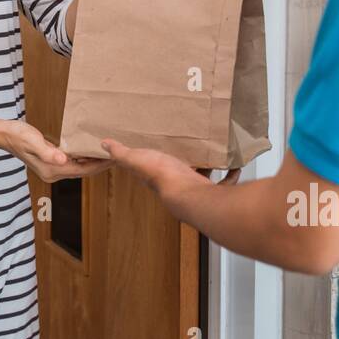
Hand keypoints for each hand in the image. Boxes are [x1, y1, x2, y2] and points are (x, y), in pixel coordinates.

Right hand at [0, 120, 112, 182]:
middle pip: (83, 171)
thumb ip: (48, 152)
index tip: (114, 159)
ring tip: (108, 153)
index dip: (99, 166)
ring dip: (93, 162)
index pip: (82, 171)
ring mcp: (52, 168)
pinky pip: (72, 163)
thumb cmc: (18, 135)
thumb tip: (64, 159)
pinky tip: (90, 150)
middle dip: (100, 165)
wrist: (4, 134)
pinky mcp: (51, 162)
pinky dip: (83, 158)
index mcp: (51, 170)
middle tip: (118, 155)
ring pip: (79, 168)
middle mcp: (53, 173)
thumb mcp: (33, 141)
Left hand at [101, 138, 236, 208]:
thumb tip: (104, 144)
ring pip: (203, 178)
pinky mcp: (212, 190)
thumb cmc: (163, 178)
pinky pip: (223, 182)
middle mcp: (177, 185)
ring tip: (214, 152)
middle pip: (181, 173)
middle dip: (186, 164)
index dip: (155, 161)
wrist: (188, 195)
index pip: (154, 169)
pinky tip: (234, 165)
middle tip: (191, 147)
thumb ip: (121, 153)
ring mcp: (196, 189)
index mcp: (159, 177)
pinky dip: (230, 175)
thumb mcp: (136, 160)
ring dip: (208, 167)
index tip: (159, 151)